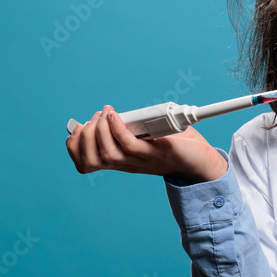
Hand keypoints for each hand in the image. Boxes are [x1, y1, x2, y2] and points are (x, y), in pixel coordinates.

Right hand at [65, 105, 227, 182]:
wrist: (202, 158)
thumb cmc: (174, 142)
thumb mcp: (143, 132)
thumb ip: (127, 124)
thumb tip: (109, 113)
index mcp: (120, 159)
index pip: (86, 163)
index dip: (74, 146)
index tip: (78, 128)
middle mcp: (127, 163)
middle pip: (92, 160)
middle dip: (84, 137)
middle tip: (95, 118)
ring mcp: (140, 160)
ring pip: (108, 155)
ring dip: (100, 131)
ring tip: (106, 114)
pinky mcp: (155, 154)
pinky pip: (130, 146)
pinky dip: (118, 130)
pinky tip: (116, 116)